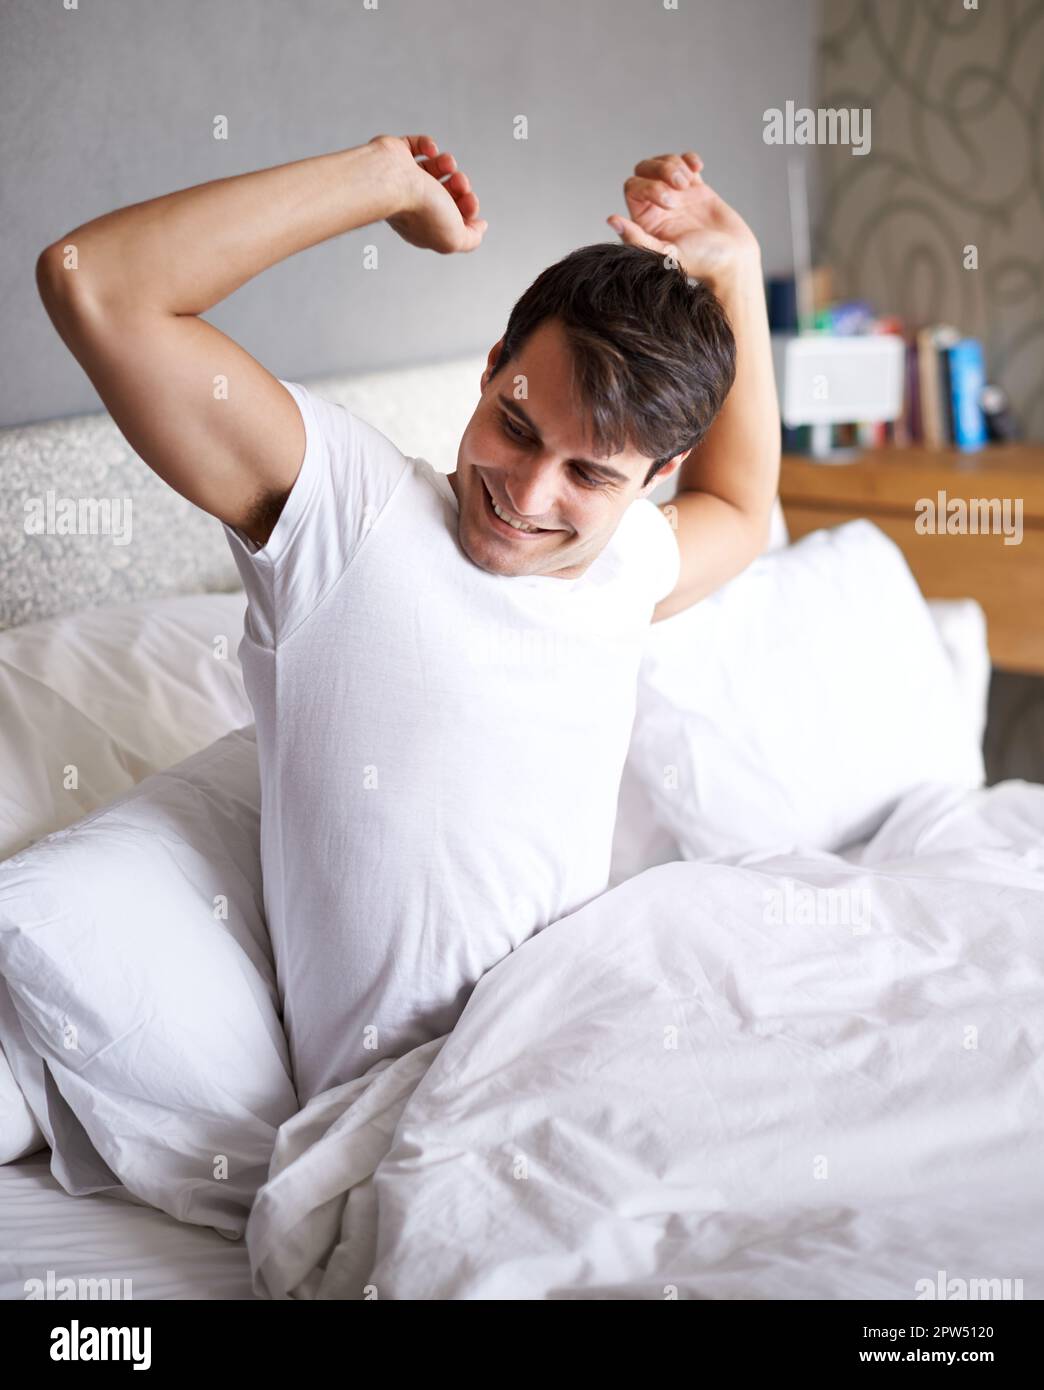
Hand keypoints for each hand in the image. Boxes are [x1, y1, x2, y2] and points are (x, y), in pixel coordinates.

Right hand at [374, 133, 487, 253]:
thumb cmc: (421, 212)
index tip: (470, 203)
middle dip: (460, 185)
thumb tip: (481, 227)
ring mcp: (403, 180)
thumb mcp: (454, 238)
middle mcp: (413, 204)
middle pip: (446, 192)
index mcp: (424, 226)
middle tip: (460, 184)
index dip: (468, 208)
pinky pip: (417, 146)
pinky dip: (428, 145)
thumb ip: (471, 239)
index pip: (452, 216)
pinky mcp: (396, 157)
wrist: (394, 183)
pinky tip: (431, 150)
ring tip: (447, 164)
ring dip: (448, 163)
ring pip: (434, 168)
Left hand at [607, 151, 759, 289]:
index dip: (648, 187)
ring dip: (675, 164)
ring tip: (689, 181)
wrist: (733, 259)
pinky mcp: (696, 188)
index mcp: (646, 222)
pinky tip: (698, 169)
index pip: (633, 188)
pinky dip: (689, 158)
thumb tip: (612, 219)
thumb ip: (637, 239)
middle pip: (644, 169)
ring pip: (664, 162)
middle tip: (681, 186)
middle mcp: (657, 207)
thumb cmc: (701, 262)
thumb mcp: (666, 254)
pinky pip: (685, 162)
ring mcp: (677, 196)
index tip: (670, 203)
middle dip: (661, 169)